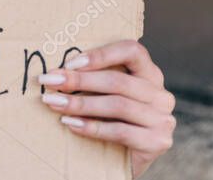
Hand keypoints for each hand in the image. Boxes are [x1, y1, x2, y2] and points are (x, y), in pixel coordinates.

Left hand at [37, 39, 174, 177]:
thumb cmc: (108, 121)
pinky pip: (120, 131)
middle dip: (79, 81)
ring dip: (80, 104)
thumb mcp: (104, 95)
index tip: (69, 63)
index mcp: (150, 74)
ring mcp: (162, 119)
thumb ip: (93, 79)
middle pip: (118, 81)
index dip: (101, 54)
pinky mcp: (158, 142)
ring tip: (54, 103)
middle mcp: (161, 94)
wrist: (121, 162)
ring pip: (117, 105)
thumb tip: (55, 70)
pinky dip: (92, 127)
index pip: (132, 51)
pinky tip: (70, 124)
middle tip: (50, 82)